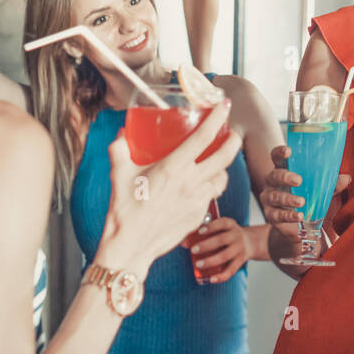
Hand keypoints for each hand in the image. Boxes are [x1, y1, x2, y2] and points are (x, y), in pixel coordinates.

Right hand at [103, 100, 241, 275]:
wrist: (130, 246)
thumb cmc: (124, 211)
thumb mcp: (119, 174)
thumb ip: (120, 149)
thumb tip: (122, 134)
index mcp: (173, 168)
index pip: (203, 137)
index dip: (217, 118)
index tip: (225, 106)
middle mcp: (190, 182)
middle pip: (225, 156)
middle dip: (234, 140)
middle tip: (233, 133)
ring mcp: (197, 200)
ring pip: (222, 178)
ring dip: (224, 167)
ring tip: (217, 161)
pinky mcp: (199, 215)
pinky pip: (212, 196)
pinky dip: (211, 187)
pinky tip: (202, 186)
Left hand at [183, 216, 252, 283]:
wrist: (249, 242)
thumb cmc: (226, 234)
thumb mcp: (220, 229)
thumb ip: (203, 233)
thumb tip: (183, 242)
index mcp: (230, 225)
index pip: (222, 223)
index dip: (211, 227)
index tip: (200, 231)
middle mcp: (236, 235)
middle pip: (222, 240)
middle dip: (207, 245)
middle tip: (193, 250)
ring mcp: (240, 249)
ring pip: (225, 256)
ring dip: (211, 261)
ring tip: (198, 264)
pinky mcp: (240, 261)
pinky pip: (231, 270)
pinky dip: (221, 276)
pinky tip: (211, 279)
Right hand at [259, 143, 350, 233]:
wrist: (299, 224)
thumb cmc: (307, 197)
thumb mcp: (320, 189)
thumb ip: (331, 184)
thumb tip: (347, 178)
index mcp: (284, 169)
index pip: (276, 157)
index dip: (280, 152)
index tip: (288, 151)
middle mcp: (273, 182)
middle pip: (274, 176)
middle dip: (285, 177)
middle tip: (299, 180)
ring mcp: (269, 199)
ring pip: (275, 196)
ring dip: (288, 198)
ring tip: (301, 202)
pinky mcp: (270, 216)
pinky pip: (277, 215)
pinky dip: (289, 215)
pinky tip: (299, 216)